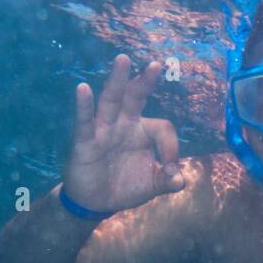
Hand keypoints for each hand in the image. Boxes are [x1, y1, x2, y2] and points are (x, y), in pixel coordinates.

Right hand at [63, 54, 184, 213]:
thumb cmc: (126, 186)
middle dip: (145, 81)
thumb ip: (167, 180)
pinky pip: (85, 122)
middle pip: (135, 97)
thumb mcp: (152, 185)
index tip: (171, 168)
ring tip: (123, 60)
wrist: (97, 202)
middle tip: (156, 64)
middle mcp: (124, 124)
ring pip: (111, 101)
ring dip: (117, 81)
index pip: (162, 127)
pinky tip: (83, 89)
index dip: (171, 147)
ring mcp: (104, 130)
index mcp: (143, 131)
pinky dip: (84, 106)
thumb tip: (179, 179)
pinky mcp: (85, 142)